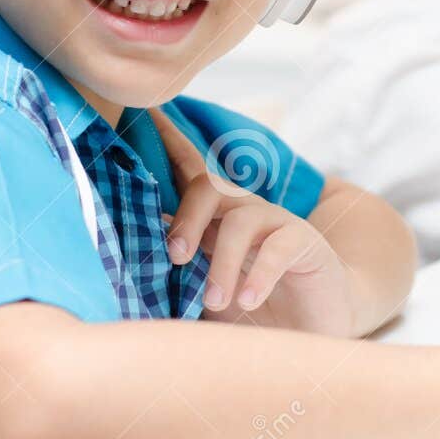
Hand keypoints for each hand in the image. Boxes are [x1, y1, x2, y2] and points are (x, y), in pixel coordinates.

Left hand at [150, 108, 358, 335]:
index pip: (188, 170)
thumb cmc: (249, 310)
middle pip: (208, 187)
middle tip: (175, 257)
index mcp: (215, 220)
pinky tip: (249, 301)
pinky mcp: (305, 242)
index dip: (168, 140)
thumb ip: (175, 280)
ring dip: (221, 264)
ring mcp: (276, 223)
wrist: (310, 331)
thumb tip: (129, 266)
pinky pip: (278, 248)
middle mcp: (244, 212)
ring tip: (215, 301)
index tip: (146, 108)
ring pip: (240, 221)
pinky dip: (259, 276)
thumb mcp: (204, 296)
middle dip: (187, 218)